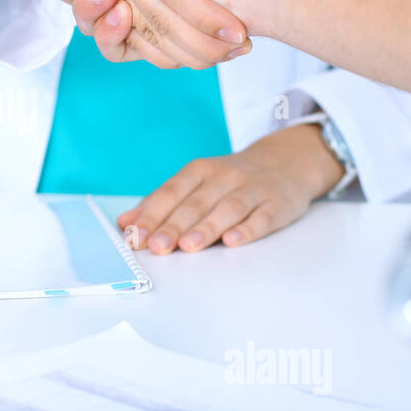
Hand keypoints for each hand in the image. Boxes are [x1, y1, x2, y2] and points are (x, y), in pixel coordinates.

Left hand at [118, 124, 344, 253]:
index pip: (171, 192)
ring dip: (206, 228)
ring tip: (188, 246)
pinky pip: (262, 218)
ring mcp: (252, 190)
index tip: (136, 236)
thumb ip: (160, 203)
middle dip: (174, 225)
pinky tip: (232, 241)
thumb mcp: (194, 183)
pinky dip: (247, 230)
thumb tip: (126, 223)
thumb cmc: (229, 180)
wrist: (285, 162)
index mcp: (199, 171)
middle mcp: (225, 177)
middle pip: (196, 203)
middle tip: (158, 247)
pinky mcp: (277, 204)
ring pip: (228, 209)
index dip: (152, 215)